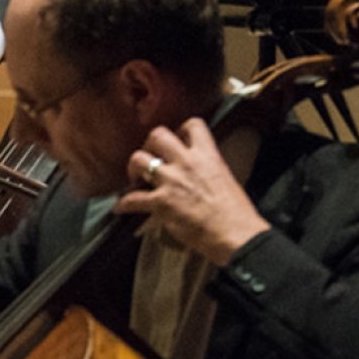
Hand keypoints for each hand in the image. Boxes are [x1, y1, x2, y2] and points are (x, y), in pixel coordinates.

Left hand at [114, 118, 267, 263]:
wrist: (235, 233)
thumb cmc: (237, 213)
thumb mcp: (225, 180)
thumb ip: (208, 171)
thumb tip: (197, 176)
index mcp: (208, 155)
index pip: (192, 125)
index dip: (181, 131)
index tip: (178, 141)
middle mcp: (187, 162)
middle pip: (157, 135)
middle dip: (150, 144)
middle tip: (151, 157)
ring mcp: (172, 181)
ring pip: (139, 159)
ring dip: (134, 169)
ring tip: (135, 178)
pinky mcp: (161, 203)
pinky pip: (132, 199)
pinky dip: (123, 204)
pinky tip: (121, 207)